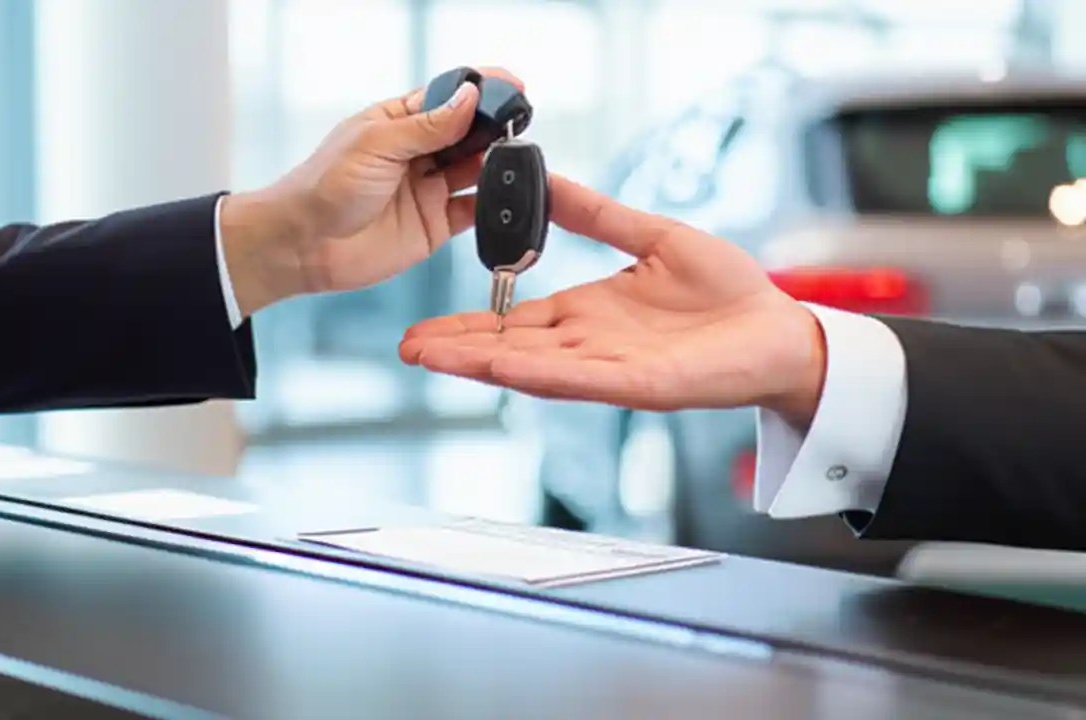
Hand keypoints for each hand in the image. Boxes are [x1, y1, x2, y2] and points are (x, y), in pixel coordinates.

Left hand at [219, 67, 522, 315]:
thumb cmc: (325, 186)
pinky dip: (494, 207)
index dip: (482, 90)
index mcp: (400, 122)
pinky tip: (507, 199)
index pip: (449, 97)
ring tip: (515, 161)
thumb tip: (470, 96)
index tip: (513, 87)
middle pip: (470, 134)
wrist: (304, 246)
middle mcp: (418, 153)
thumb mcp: (377, 144)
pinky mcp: (435, 225)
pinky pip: (474, 212)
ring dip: (498, 165)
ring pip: (477, 171)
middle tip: (518, 127)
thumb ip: (428, 125)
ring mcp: (429, 189)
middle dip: (496, 128)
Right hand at [399, 175, 827, 427]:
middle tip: (407, 351)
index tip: (424, 331)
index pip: (514, 324)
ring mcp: (613, 370)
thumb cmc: (727, 293)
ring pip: (534, 370)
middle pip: (510, 352)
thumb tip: (551, 180)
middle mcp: (591, 347)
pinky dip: (542, 374)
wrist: (781, 327)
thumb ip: (599, 215)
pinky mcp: (644, 385)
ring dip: (483, 366)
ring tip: (434, 360)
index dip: (468, 328)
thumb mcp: (654, 237)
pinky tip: (505, 369)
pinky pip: (585, 379)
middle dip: (457, 353)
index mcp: (588, 315)